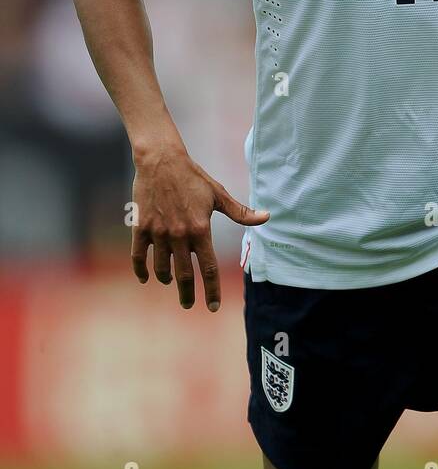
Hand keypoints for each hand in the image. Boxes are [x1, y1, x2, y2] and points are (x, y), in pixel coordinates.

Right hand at [130, 145, 269, 310]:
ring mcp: (158, 233)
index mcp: (200, 229)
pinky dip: (142, 270)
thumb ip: (240, 213)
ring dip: (167, 280)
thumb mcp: (218, 195)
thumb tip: (266, 217)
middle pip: (184, 275)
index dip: (211, 290)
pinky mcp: (141, 228)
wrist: (161, 161)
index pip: (208, 268)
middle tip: (189, 305)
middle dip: (187, 294)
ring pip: (162, 268)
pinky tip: (146, 278)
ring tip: (171, 283)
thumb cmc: (192, 177)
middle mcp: (179, 235)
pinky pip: (139, 257)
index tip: (213, 307)